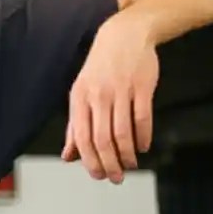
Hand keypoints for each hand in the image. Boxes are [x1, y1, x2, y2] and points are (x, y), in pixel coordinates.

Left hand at [61, 15, 158, 183]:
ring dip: (127, 154)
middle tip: (116, 177)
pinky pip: (142, 118)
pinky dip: (143, 137)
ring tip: (130, 165)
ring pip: (122, 132)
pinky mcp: (141, 86)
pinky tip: (143, 147)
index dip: (89, 160)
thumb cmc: (100, 68)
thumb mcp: (81, 93)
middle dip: (109, 163)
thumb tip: (68, 156)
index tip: (97, 175)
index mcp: (78, 98)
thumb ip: (75, 126)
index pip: (81, 137)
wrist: (123, 36)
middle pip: (101, 139)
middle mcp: (97, 95)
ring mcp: (120, 90)